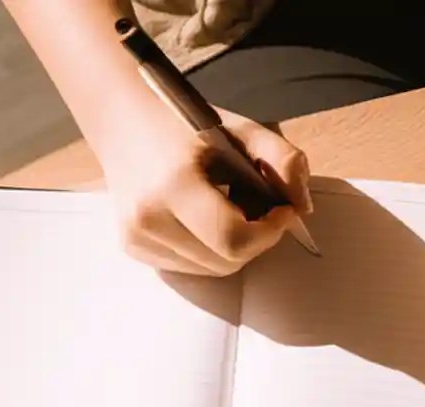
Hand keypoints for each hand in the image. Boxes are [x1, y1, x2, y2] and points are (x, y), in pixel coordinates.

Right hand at [97, 105, 312, 275]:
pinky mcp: (133, 248)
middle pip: (226, 261)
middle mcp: (149, 217)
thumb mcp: (241, 130)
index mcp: (174, 184)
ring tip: (229, 209)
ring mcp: (136, 237)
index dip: (269, 232)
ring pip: (211, 270)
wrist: (121, 119)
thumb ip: (283, 161)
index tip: (282, 211)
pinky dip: (209, 250)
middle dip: (256, 241)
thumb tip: (302, 207)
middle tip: (261, 210)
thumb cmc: (186, 123)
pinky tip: (203, 218)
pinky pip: (190, 267)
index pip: (233, 240)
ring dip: (233, 248)